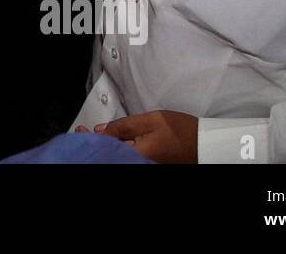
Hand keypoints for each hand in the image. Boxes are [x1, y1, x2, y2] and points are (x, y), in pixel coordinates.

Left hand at [79, 110, 197, 162]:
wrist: (206, 144)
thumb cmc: (183, 132)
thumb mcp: (152, 120)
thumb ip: (124, 125)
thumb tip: (102, 130)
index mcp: (137, 154)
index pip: (105, 147)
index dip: (89, 139)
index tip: (79, 130)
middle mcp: (139, 163)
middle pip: (109, 154)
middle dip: (94, 143)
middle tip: (82, 132)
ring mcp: (145, 165)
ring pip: (117, 156)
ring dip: (105, 146)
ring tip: (94, 135)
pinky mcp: (150, 164)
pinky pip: (127, 157)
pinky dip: (117, 149)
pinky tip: (113, 142)